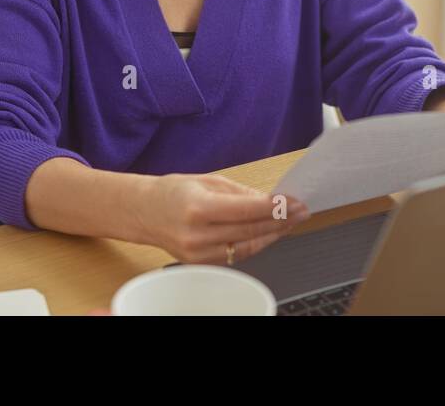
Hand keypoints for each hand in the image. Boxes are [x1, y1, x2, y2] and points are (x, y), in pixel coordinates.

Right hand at [133, 173, 309, 264]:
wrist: (143, 212)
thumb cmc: (173, 192)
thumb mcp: (207, 181)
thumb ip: (240, 193)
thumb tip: (269, 200)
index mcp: (198, 207)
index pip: (246, 211)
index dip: (274, 207)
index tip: (294, 202)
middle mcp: (197, 234)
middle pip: (250, 231)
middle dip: (280, 220)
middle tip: (301, 210)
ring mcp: (198, 253)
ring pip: (247, 246)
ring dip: (273, 234)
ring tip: (291, 221)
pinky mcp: (201, 263)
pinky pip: (237, 254)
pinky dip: (256, 243)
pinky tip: (270, 233)